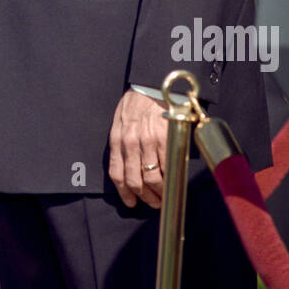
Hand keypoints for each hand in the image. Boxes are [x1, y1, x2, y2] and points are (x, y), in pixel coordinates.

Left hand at [108, 90, 167, 208]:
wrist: (152, 86)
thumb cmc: (136, 104)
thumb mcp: (120, 122)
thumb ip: (122, 144)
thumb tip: (129, 169)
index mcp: (117, 140)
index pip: (117, 174)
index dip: (124, 193)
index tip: (131, 202)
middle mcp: (130, 143)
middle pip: (134, 181)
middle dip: (144, 197)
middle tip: (152, 203)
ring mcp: (148, 142)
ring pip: (151, 179)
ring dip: (158, 193)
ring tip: (163, 198)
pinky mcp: (165, 139)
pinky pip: (167, 167)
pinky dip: (170, 180)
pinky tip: (172, 184)